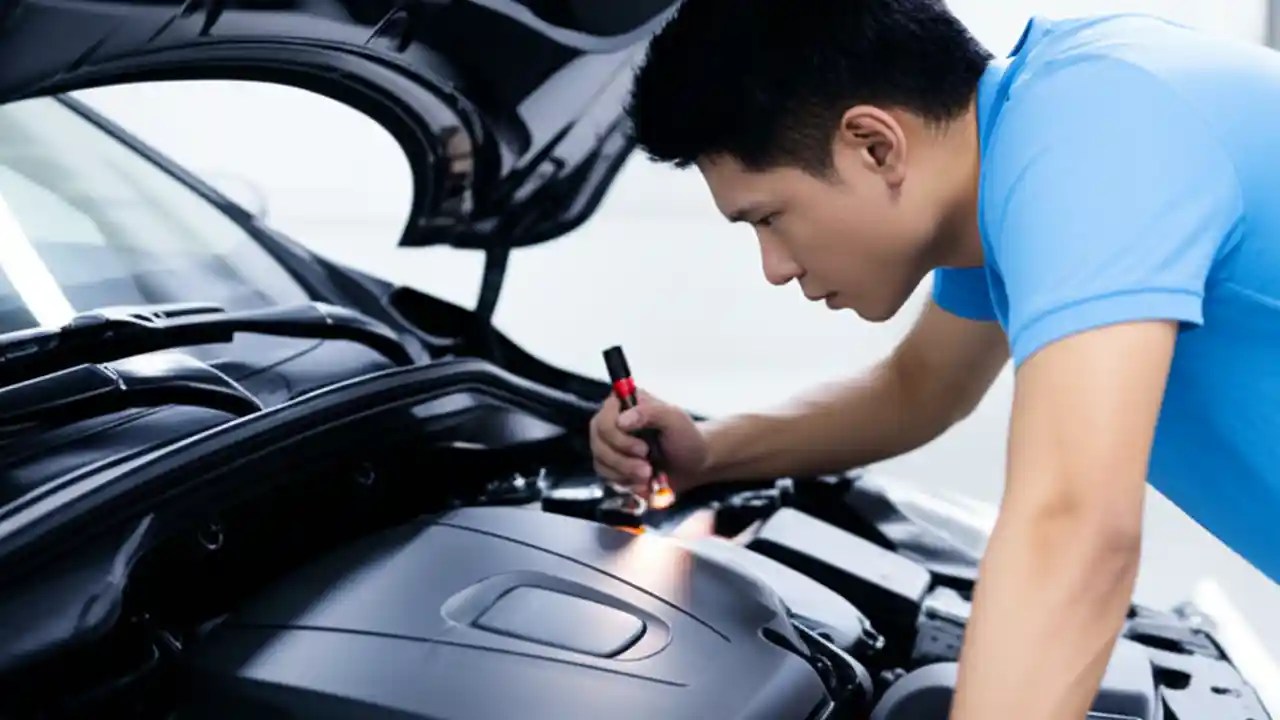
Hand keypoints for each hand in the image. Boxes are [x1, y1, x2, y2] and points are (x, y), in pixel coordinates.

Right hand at [588, 388, 708, 498]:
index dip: (617, 437)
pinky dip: (626, 484)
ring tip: (649, 475)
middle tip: (647, 469)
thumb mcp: (674, 419)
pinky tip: (644, 483)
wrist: (693, 465)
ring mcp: (609, 445)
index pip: (604, 419)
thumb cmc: (685, 436)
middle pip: (598, 443)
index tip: (643, 449)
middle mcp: (612, 422)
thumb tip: (621, 421)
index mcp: (624, 404)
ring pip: (601, 462)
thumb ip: (650, 413)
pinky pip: (607, 477)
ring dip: (625, 474)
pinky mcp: (612, 465)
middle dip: (623, 461)